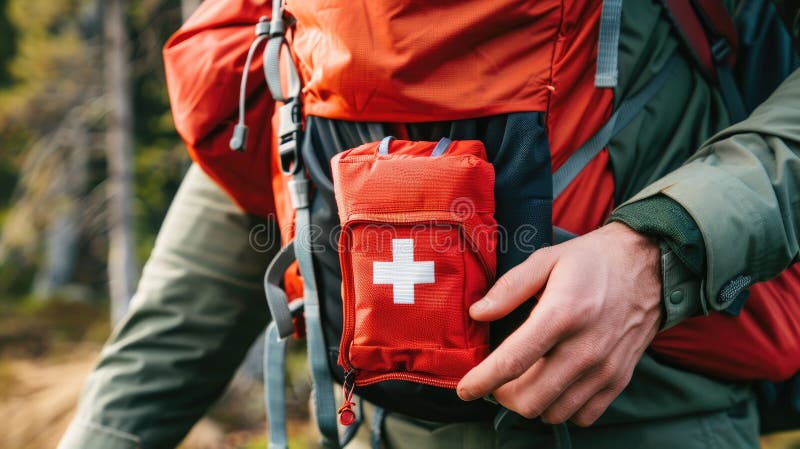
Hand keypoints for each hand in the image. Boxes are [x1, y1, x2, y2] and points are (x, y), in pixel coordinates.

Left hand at [457, 222, 661, 425]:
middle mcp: (585, 348)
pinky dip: (562, 407)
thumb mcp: (546, 260)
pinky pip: (582, 416)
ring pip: (553, 412)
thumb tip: (477, 313)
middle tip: (498, 379)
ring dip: (532, 402)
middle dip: (503, 395)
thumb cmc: (593, 261)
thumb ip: (509, 288)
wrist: (650, 265)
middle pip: (530, 399)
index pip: (513, 361)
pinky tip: (556, 384)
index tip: (465, 389)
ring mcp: (605, 369)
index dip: (483, 381)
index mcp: (562, 314)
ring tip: (527, 379)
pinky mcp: (620, 380)